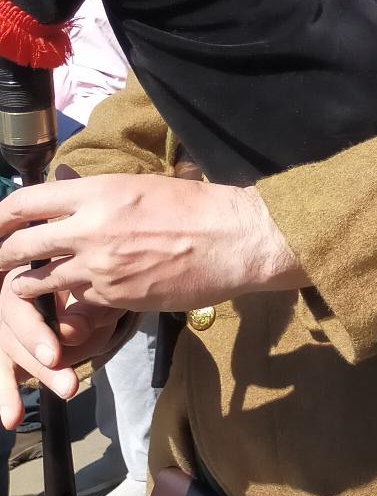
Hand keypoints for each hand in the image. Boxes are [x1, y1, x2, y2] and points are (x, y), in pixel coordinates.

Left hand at [0, 175, 306, 310]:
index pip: (25, 202)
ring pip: (37, 281)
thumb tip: (70, 203)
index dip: (0, 215)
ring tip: (17, 289)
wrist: (234, 241)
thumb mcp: (141, 188)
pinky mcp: (115, 298)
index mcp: (97, 193)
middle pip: (19, 244)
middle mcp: (90, 229)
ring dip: (23, 286)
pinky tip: (63, 307)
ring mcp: (99, 267)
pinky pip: (75, 303)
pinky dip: (65, 306)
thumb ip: (99, 198)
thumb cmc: (196, 208)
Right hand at [0, 280, 129, 427]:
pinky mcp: (7, 347)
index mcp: (30, 272)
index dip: (34, 332)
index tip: (53, 357)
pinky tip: (10, 418)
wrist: (98, 301)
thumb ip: (90, 312)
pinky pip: (4, 369)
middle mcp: (9, 293)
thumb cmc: (98, 293)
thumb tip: (70, 332)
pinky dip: (6, 393)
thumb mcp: (104, 298)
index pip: (21, 300)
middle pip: (10, 329)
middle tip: (67, 387)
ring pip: (5, 351)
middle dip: (37, 363)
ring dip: (16, 385)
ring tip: (19, 415)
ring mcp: (5, 322)